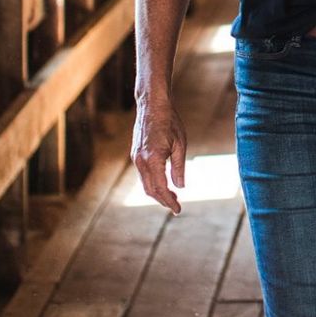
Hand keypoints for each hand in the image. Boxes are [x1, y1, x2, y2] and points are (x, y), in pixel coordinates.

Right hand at [131, 96, 186, 213]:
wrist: (152, 106)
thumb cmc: (170, 122)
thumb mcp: (180, 144)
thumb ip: (179, 167)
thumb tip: (180, 187)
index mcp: (154, 160)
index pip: (160, 188)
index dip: (169, 201)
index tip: (178, 210)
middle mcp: (141, 161)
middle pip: (150, 190)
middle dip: (163, 200)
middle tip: (176, 206)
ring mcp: (136, 158)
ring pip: (145, 184)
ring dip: (157, 193)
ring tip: (172, 196)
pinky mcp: (135, 154)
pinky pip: (143, 175)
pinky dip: (152, 183)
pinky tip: (163, 182)